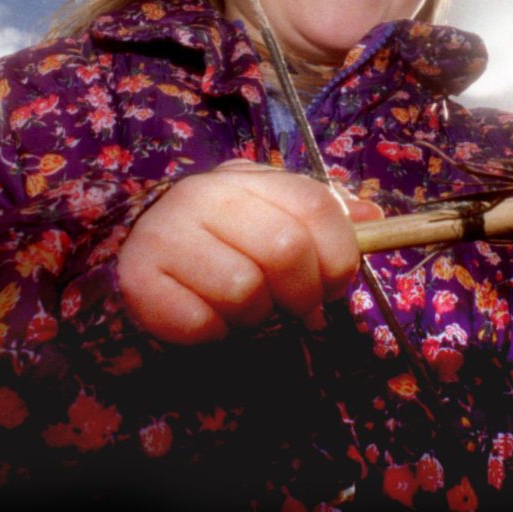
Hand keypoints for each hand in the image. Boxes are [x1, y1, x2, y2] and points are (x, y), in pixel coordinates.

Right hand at [117, 160, 381, 344]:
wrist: (145, 256)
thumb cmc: (225, 242)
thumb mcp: (276, 216)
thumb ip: (324, 216)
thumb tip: (374, 217)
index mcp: (249, 178)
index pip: (316, 206)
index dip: (340, 255)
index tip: (334, 284)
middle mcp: (204, 195)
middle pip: (286, 249)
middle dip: (302, 295)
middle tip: (293, 309)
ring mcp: (166, 233)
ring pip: (243, 290)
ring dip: (254, 317)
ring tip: (243, 309)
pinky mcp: (138, 279)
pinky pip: (200, 323)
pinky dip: (214, 333)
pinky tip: (206, 316)